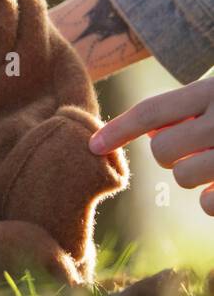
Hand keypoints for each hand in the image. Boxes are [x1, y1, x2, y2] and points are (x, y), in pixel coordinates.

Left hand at [89, 76, 213, 215]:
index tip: (93, 146)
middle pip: (161, 149)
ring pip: (183, 176)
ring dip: (192, 174)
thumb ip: (186, 108)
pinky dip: (211, 200)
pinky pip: (208, 204)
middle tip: (194, 147)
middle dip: (169, 154)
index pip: (151, 111)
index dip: (118, 130)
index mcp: (212, 91)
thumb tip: (150, 134)